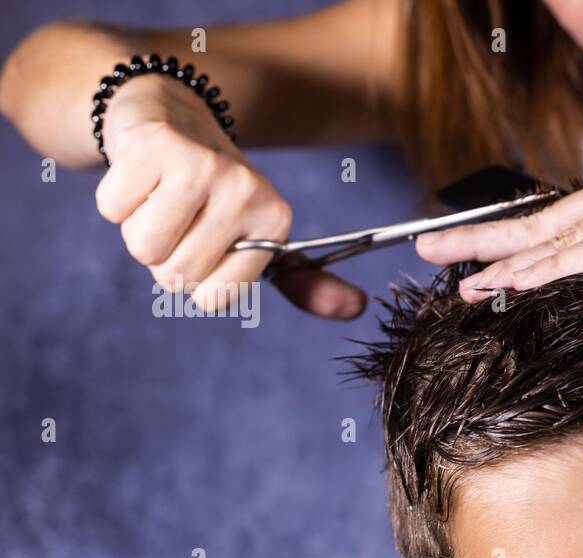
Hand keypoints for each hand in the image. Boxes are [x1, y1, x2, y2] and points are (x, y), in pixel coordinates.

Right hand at [95, 74, 365, 318]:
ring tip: (161, 197)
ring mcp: (202, 165)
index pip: (214, 299)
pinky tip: (141, 174)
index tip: (207, 244)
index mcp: (275, 220)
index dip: (196, 282)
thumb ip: (305, 283)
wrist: (173, 113)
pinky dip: (116, 200)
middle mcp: (246, 191)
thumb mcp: (264, 239)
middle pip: (175, 275)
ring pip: (143, 246)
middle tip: (180, 216)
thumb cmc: (216, 195)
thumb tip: (359, 308)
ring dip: (138, 228)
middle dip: (164, 256)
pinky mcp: (154, 145)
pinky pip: (113, 210)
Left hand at [415, 159, 582, 300]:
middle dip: (482, 238)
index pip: (564, 218)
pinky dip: (556, 268)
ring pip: (565, 234)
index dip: (512, 238)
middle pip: (546, 217)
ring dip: (506, 258)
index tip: (469, 257)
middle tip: (426, 251)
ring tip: (454, 275)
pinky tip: (518, 282)